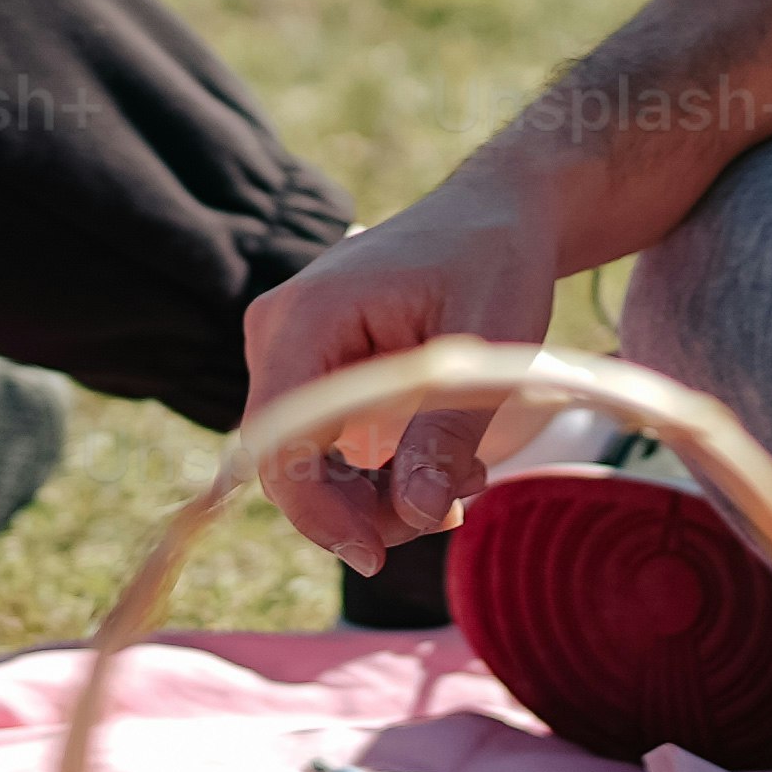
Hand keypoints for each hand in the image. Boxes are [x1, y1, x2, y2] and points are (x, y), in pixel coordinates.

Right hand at [240, 174, 573, 570]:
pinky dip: (377, 475)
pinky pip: (325, 448)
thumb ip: (448, 431)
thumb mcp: (487, 347)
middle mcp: (278, 333)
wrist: (493, 217)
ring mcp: (288, 353)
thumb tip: (419, 515)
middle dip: (362, 509)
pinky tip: (442, 464)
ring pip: (307, 464)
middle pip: (289, 461)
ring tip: (464, 477)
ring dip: (377, 496)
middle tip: (454, 509)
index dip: (317, 511)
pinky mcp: (311, 373)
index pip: (278, 438)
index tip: (377, 554)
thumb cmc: (494, 263)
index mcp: (307, 315)